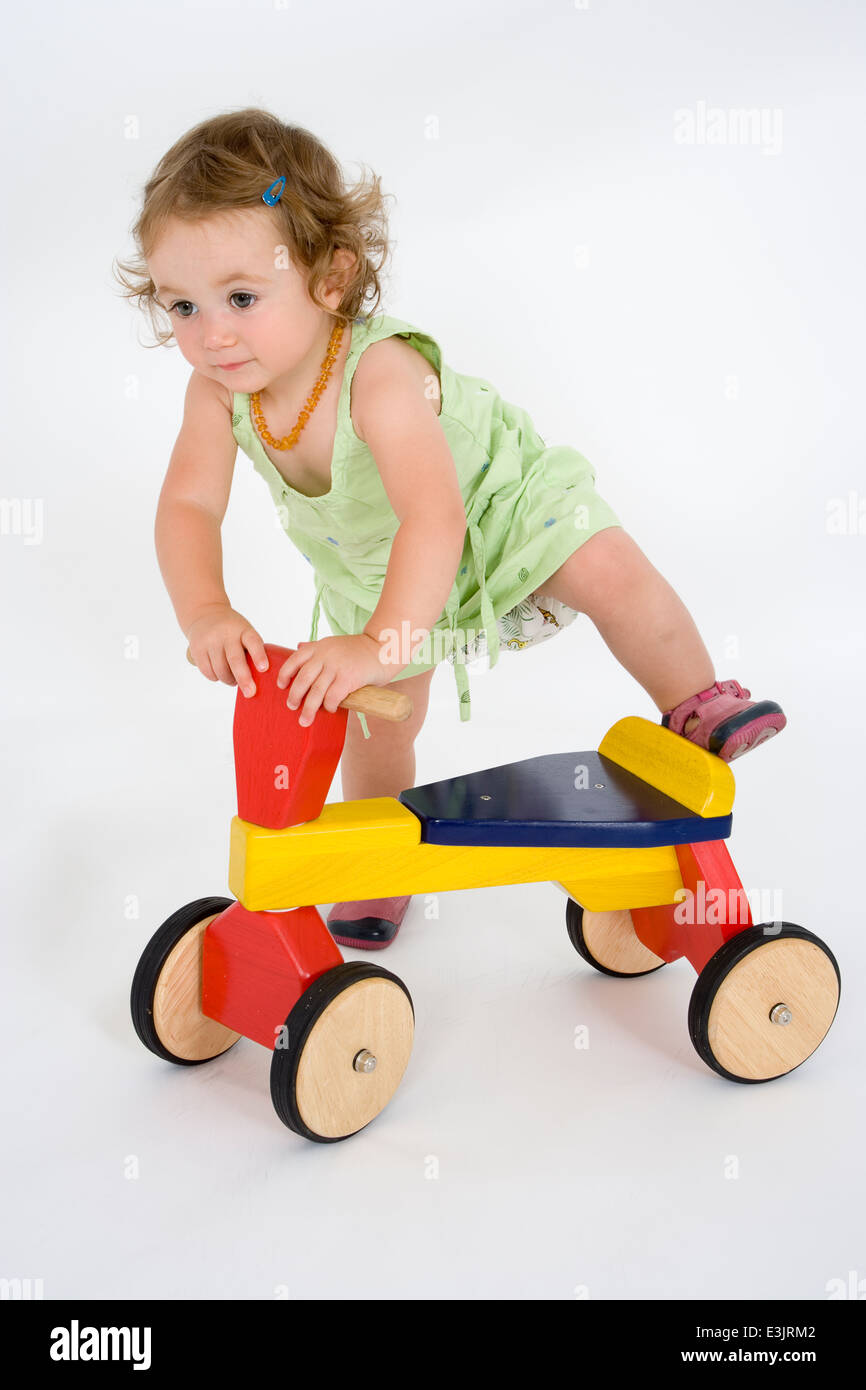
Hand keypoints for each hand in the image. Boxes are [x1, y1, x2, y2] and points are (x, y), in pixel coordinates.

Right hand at [185, 604, 268, 696]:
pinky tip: (220, 673)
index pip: (253, 642)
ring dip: (229, 680)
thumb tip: (257, 680)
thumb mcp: (245, 633)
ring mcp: (210, 640)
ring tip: (233, 679)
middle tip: (250, 693)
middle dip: (244, 679)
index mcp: (243, 630)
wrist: (205, 614)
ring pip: (220, 670)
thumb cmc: (233, 631)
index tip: (264, 669)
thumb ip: (251, 651)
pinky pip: (208, 671)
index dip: (258, 655)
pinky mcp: (197, 648)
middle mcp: (226, 634)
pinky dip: (216, 677)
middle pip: (235, 660)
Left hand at [276, 634, 395, 725]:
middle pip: (303, 678)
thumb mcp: (335, 643)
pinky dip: (328, 706)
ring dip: (308, 708)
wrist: (385, 648)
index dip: (285, 673)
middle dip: (294, 695)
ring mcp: (337, 666)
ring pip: (316, 691)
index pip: (295, 658)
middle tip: (291, 707)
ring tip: (304, 720)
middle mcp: (326, 655)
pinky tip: (329, 710)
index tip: (280, 685)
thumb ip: (317, 647)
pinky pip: (332, 697)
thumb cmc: (360, 650)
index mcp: (320, 646)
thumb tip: (298, 647)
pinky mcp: (349, 678)